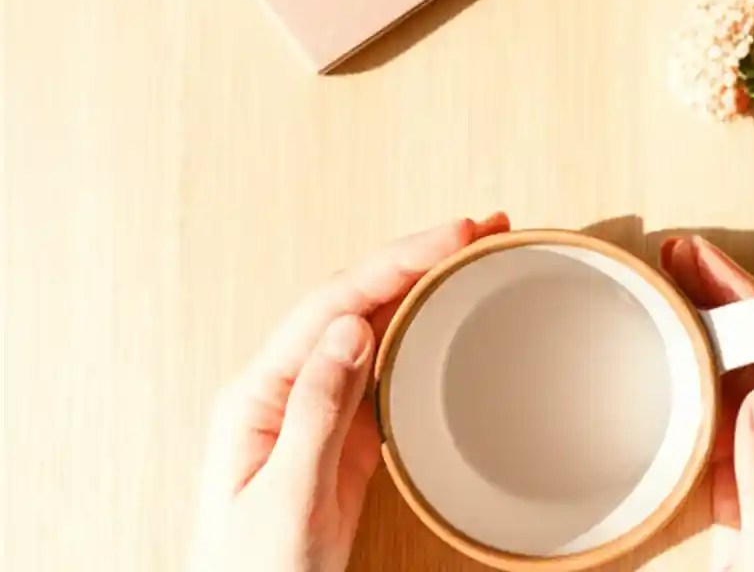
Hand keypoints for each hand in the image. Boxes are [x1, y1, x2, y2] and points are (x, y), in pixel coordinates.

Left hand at [187, 214, 509, 571]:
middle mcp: (288, 386)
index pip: (334, 305)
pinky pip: (386, 364)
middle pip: (358, 300)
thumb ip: (317, 411)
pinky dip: (422, 331)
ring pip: (376, 325)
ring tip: (476, 255)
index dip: (396, 262)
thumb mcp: (287, 496)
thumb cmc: (257, 570)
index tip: (451, 236)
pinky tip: (447, 314)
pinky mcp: (344, 431)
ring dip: (424, 285)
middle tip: (482, 228)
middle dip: (419, 257)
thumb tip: (351, 326)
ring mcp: (317, 405)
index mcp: (260, 393)